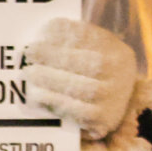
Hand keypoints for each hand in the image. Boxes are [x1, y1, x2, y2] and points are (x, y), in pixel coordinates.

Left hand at [25, 18, 136, 139]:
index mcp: (118, 53)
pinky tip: (37, 95)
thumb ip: (71, 40)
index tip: (44, 30)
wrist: (108, 108)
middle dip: (58, 56)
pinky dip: (56, 102)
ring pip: (87, 89)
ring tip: (29, 73)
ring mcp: (115, 99)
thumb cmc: (88, 74)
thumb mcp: (87, 51)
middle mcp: (122, 75)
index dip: (71, 34)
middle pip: (93, 64)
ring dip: (54, 80)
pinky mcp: (103, 121)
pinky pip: (80, 112)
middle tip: (29, 52)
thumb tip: (47, 29)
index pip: (97, 40)